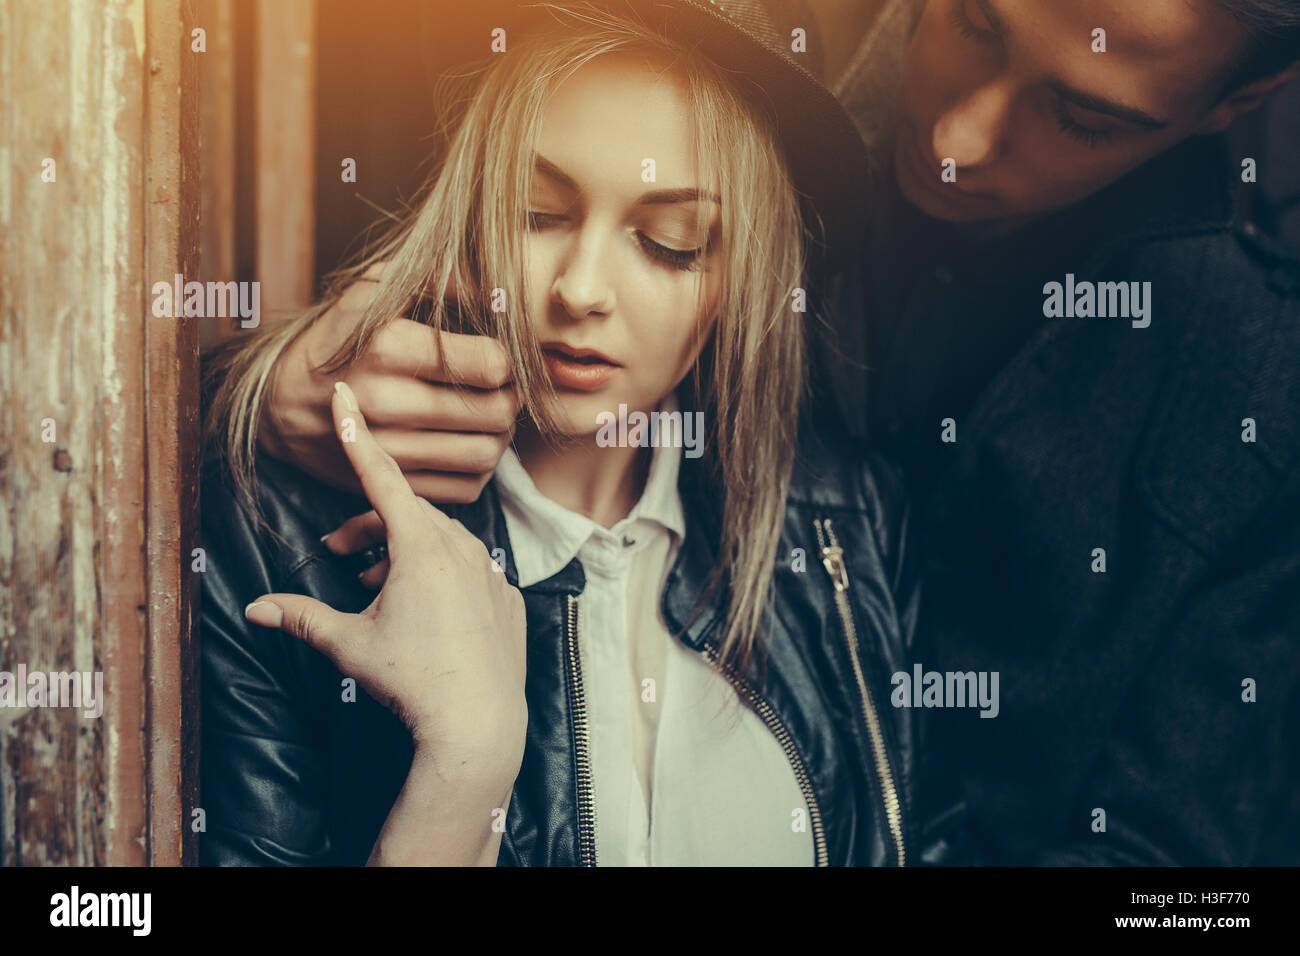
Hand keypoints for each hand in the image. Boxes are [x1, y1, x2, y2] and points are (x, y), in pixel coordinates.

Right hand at [244, 381, 527, 786]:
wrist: (478, 723)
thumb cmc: (411, 680)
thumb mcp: (349, 644)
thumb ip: (302, 618)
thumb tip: (254, 609)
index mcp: (421, 547)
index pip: (380, 476)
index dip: (357, 435)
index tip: (345, 392)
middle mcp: (461, 549)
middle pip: (408, 514)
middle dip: (368, 525)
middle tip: (337, 553)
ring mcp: (490, 572)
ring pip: (442, 542)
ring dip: (404, 552)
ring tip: (377, 584)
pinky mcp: (508, 599)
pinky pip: (471, 572)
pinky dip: (442, 578)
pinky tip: (426, 613)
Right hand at [260, 261, 519, 503]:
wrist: (277, 402)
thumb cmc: (336, 339)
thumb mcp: (370, 292)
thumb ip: (434, 279)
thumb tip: (494, 287)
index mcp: (386, 347)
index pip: (488, 364)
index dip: (509, 360)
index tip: (500, 355)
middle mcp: (384, 402)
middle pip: (493, 412)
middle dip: (512, 397)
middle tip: (506, 387)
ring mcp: (386, 449)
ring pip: (484, 454)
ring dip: (503, 435)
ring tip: (493, 415)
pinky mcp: (388, 483)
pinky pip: (463, 488)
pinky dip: (480, 469)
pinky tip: (471, 443)